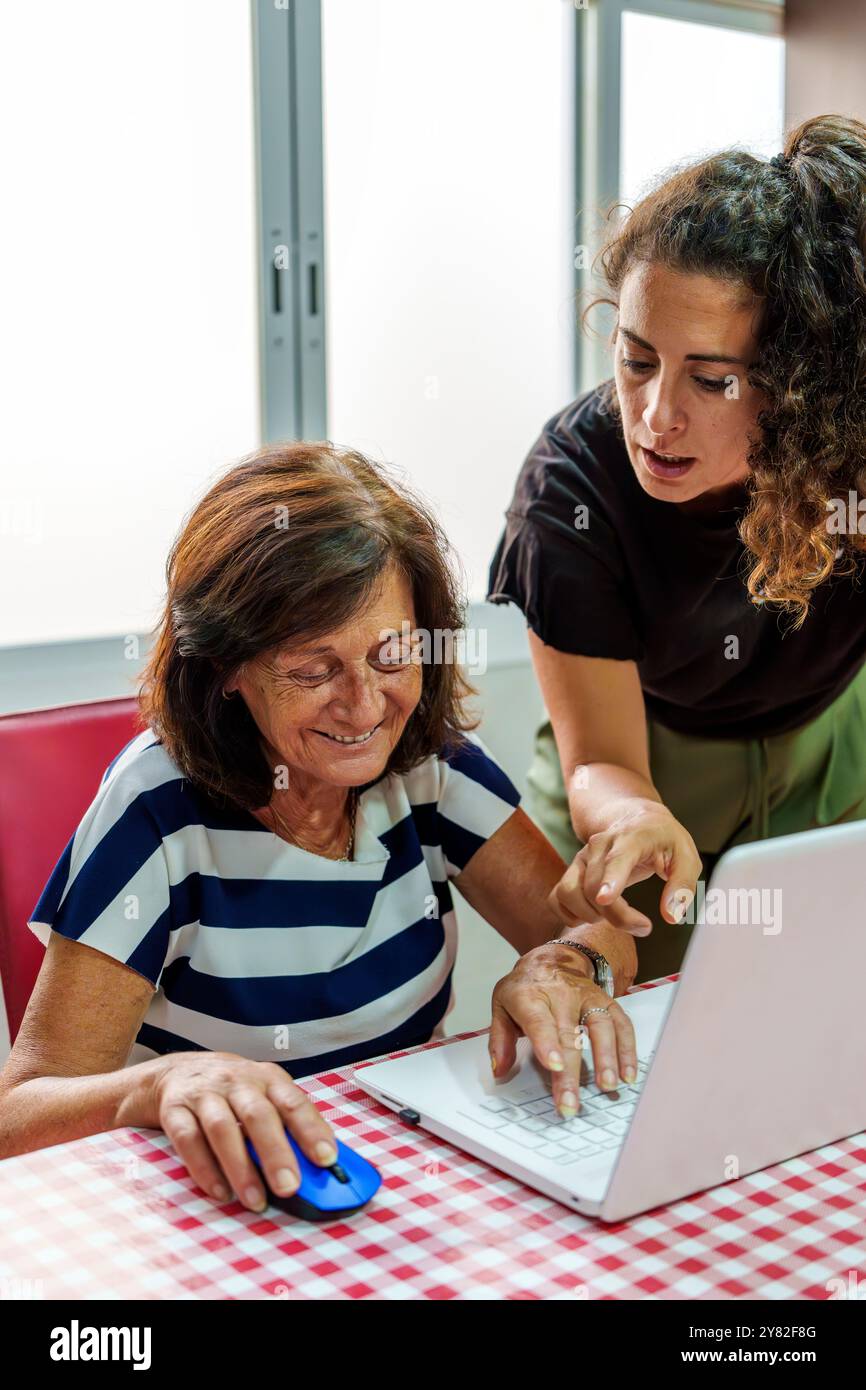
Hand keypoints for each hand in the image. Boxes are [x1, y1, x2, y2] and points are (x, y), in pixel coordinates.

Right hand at [122, 1051, 338, 1211]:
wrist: (175, 1073)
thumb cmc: (231, 1091)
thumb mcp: (262, 1096)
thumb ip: (285, 1126)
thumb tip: (316, 1168)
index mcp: (267, 1078)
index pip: (293, 1102)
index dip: (311, 1130)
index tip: (327, 1159)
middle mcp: (237, 1081)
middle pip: (258, 1115)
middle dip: (276, 1153)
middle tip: (289, 1187)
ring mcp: (203, 1094)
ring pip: (222, 1128)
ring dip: (240, 1168)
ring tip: (255, 1200)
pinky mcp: (174, 1109)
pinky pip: (188, 1139)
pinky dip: (204, 1168)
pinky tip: (220, 1192)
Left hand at [489, 944, 637, 1116]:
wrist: (552, 958)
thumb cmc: (526, 988)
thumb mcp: (502, 1006)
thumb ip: (500, 1040)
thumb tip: (499, 1070)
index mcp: (529, 996)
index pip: (539, 1021)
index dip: (547, 1043)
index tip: (555, 1065)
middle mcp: (561, 995)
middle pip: (569, 1035)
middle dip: (571, 1072)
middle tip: (570, 1103)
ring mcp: (587, 997)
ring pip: (601, 1026)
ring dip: (606, 1058)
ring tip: (607, 1086)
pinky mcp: (606, 1001)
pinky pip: (621, 1024)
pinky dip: (627, 1049)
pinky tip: (628, 1074)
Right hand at [551, 800, 701, 935]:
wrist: (637, 819)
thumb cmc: (664, 840)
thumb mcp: (687, 859)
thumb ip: (681, 887)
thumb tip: (671, 916)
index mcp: (631, 838)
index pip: (616, 859)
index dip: (610, 880)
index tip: (606, 899)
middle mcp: (598, 846)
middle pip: (593, 888)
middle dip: (617, 917)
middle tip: (643, 926)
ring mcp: (581, 858)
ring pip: (568, 893)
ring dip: (589, 915)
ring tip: (616, 915)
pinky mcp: (571, 871)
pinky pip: (556, 898)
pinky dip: (570, 915)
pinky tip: (594, 915)